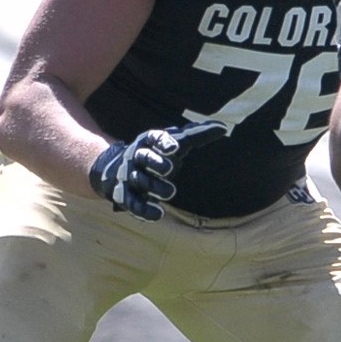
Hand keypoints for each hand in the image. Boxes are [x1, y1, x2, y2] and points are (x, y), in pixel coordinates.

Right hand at [87, 120, 226, 220]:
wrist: (117, 172)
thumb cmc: (156, 154)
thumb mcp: (173, 143)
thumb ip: (196, 135)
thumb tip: (223, 127)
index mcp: (148, 141)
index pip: (153, 137)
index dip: (162, 142)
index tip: (174, 148)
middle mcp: (136, 157)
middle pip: (143, 157)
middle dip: (155, 162)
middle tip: (169, 169)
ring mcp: (129, 176)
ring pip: (139, 180)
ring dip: (154, 187)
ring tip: (171, 192)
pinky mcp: (126, 195)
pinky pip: (133, 203)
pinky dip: (144, 210)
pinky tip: (158, 214)